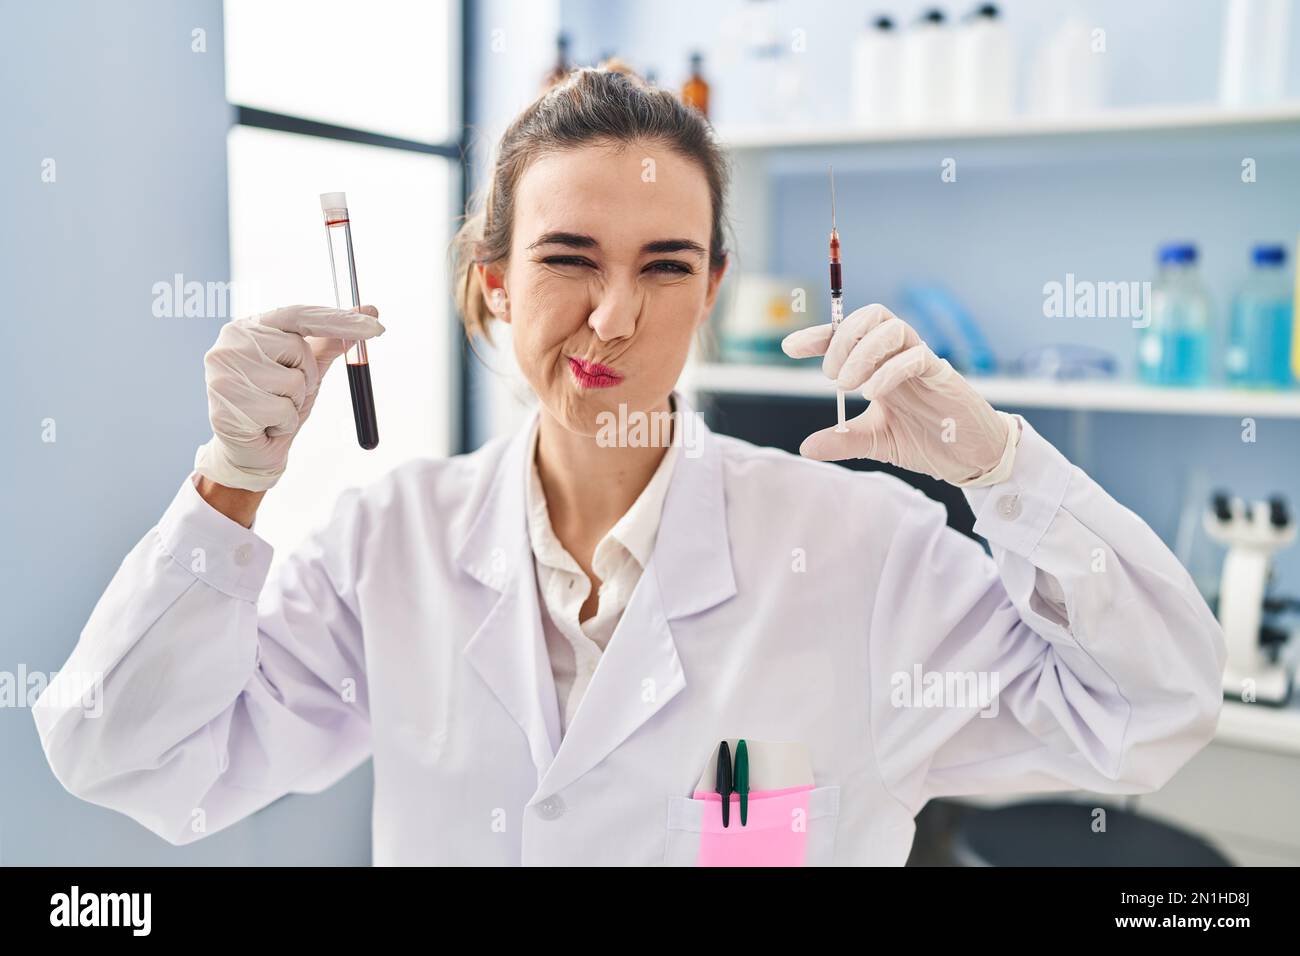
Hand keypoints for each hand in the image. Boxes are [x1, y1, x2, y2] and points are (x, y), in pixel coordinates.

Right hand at [193, 304, 384, 491]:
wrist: (249, 451)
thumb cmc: (276, 404)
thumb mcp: (307, 370)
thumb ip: (331, 340)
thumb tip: (369, 310)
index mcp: (251, 326)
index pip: (300, 314)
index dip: (340, 319)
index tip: (376, 325)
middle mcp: (232, 341)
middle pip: (298, 348)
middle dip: (306, 376)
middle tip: (287, 394)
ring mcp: (225, 370)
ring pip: (293, 381)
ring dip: (294, 403)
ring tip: (272, 411)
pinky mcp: (227, 401)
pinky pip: (283, 410)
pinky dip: (284, 424)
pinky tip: (265, 426)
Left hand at [781, 304, 1019, 486]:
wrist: (970, 459)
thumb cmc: (928, 441)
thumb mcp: (876, 442)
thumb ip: (843, 440)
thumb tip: (805, 447)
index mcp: (882, 366)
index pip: (849, 337)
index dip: (819, 336)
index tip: (790, 347)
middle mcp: (900, 357)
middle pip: (872, 317)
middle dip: (842, 337)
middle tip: (829, 374)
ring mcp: (922, 363)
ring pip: (893, 328)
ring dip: (862, 351)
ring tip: (847, 384)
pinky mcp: (943, 376)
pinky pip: (916, 357)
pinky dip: (889, 371)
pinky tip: (873, 392)